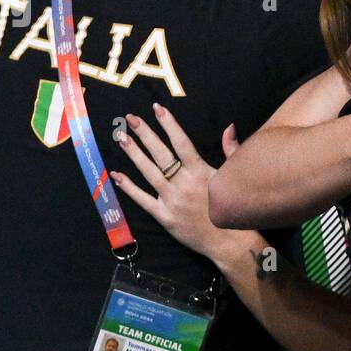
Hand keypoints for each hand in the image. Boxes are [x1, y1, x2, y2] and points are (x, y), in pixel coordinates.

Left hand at [110, 105, 254, 261]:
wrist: (229, 241)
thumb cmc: (231, 207)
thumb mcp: (233, 176)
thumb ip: (231, 150)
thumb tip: (229, 127)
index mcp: (201, 172)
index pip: (182, 143)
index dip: (169, 125)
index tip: (157, 109)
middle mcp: (184, 183)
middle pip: (161, 154)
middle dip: (145, 133)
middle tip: (130, 118)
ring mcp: (173, 200)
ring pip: (149, 173)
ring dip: (134, 154)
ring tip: (121, 137)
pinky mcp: (165, 217)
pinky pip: (143, 200)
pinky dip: (129, 187)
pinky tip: (117, 174)